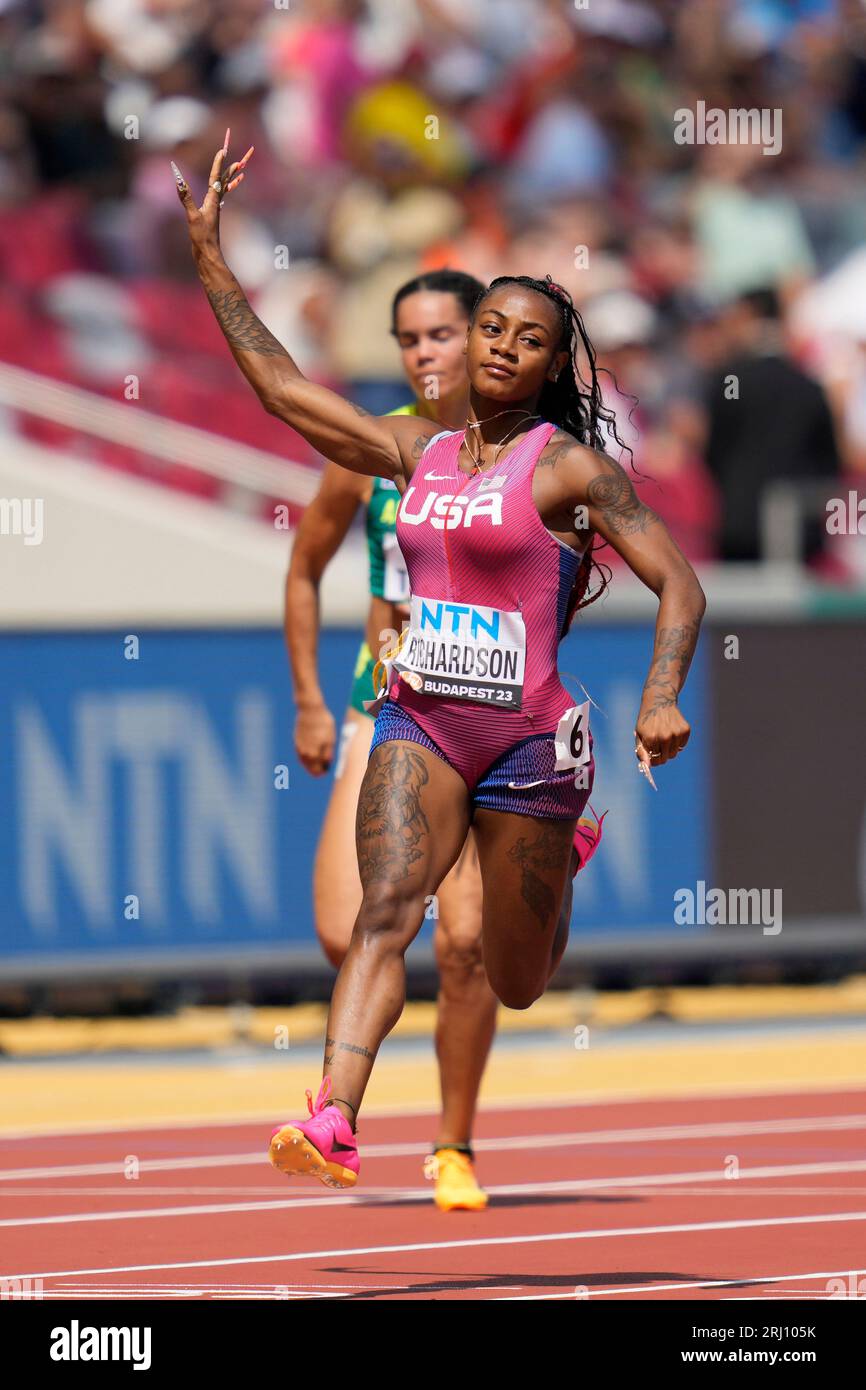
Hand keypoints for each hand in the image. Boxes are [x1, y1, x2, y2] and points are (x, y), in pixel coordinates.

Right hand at [172, 129, 253, 264]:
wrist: (208, 256)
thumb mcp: (192, 217)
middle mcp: (216, 202)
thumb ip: (186, 198)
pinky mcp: (212, 215)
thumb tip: (179, 181)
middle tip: (242, 155)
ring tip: (239, 166)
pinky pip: (220, 197)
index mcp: (212, 200)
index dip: (218, 163)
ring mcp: (214, 209)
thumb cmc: (202, 238)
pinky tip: (224, 189)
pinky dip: (225, 189)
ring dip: (231, 175)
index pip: (216, 177)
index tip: (222, 150)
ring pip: (225, 187)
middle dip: (232, 167)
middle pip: (225, 180)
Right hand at [295, 700, 336, 776]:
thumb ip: (328, 754)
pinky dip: (305, 757)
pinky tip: (310, 755)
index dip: (323, 772)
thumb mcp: (330, 739)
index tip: (326, 770)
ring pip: (304, 761)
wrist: (309, 710)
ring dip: (310, 764)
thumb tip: (326, 763)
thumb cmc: (323, 723)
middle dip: (316, 769)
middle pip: (310, 768)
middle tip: (323, 769)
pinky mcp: (296, 741)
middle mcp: (304, 753)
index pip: (317, 770)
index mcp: (313, 754)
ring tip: (317, 763)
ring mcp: (299, 747)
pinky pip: (300, 753)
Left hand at [634, 702, 690, 771]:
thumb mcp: (640, 734)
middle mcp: (665, 736)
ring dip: (669, 749)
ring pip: (675, 753)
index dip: (653, 759)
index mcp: (651, 738)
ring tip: (664, 737)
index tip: (652, 755)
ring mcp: (676, 733)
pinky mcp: (685, 730)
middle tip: (658, 746)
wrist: (659, 701)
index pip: (655, 761)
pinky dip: (677, 742)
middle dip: (661, 755)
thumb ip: (642, 751)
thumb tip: (647, 766)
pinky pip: (682, 745)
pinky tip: (672, 731)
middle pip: (666, 758)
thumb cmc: (647, 720)